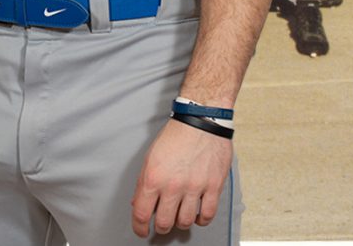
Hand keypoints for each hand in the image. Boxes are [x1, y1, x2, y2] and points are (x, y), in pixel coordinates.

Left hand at [130, 118, 232, 237]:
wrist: (201, 121)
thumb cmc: (176, 136)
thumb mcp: (151, 157)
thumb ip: (144, 182)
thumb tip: (139, 203)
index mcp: (153, 177)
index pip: (142, 213)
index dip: (139, 227)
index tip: (141, 231)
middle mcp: (173, 185)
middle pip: (165, 222)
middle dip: (160, 227)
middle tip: (161, 224)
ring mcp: (194, 187)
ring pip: (185, 221)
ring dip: (180, 223)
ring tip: (179, 217)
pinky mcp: (213, 187)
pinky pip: (207, 215)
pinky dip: (201, 220)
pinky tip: (197, 216)